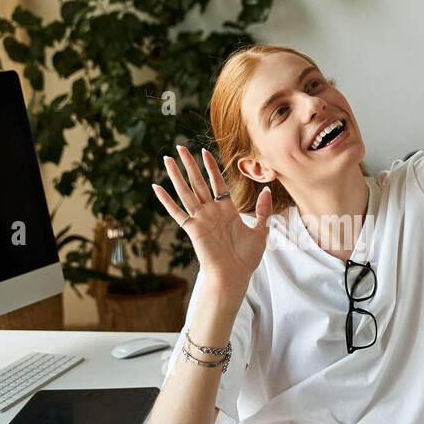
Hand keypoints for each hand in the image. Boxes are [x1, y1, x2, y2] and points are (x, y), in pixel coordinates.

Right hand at [151, 144, 272, 293]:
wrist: (234, 276)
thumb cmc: (246, 258)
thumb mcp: (261, 232)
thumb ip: (263, 211)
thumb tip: (266, 191)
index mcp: (226, 210)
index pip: (216, 182)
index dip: (211, 167)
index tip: (204, 151)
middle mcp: (211, 212)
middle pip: (198, 182)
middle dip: (189, 164)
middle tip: (180, 147)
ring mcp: (200, 219)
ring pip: (186, 192)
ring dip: (176, 175)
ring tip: (167, 159)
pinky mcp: (192, 229)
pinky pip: (176, 212)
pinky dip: (166, 200)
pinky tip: (156, 187)